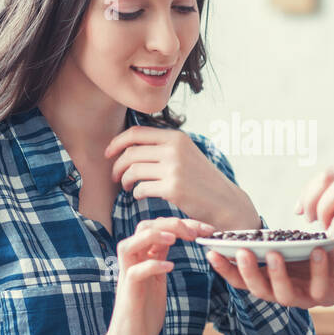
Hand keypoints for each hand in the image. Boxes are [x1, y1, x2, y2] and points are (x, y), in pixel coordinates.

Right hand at [102, 216, 216, 334]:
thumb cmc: (144, 315)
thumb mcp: (156, 284)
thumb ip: (160, 264)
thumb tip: (172, 249)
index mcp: (142, 260)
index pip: (159, 228)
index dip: (183, 224)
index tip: (207, 230)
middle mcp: (132, 264)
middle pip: (143, 228)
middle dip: (171, 223)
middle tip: (196, 233)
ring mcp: (127, 278)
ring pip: (129, 245)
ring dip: (153, 237)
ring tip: (175, 239)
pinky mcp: (128, 295)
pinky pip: (134, 272)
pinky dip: (152, 265)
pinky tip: (170, 267)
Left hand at [105, 127, 259, 228]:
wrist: (224, 201)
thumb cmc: (201, 179)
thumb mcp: (186, 153)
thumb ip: (163, 146)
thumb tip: (131, 144)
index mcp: (176, 137)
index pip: (136, 133)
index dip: (117, 143)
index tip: (108, 154)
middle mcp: (174, 149)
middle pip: (130, 153)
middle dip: (117, 166)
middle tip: (115, 177)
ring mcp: (174, 168)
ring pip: (133, 170)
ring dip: (124, 180)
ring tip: (127, 186)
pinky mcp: (173, 188)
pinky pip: (141, 188)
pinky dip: (136, 193)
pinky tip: (140, 195)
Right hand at [206, 245, 333, 308]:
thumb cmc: (318, 257)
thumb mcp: (292, 247)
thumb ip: (273, 242)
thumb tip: (250, 228)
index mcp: (270, 281)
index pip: (241, 279)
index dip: (225, 269)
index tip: (210, 252)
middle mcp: (283, 292)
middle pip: (258, 290)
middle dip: (248, 272)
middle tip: (242, 251)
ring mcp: (304, 297)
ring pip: (284, 295)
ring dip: (277, 275)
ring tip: (274, 254)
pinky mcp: (326, 297)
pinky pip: (319, 287)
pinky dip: (317, 269)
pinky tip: (315, 250)